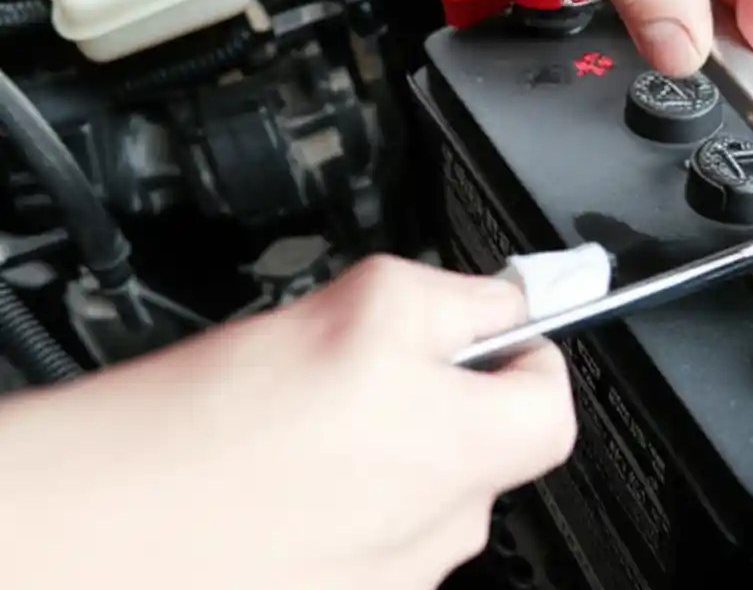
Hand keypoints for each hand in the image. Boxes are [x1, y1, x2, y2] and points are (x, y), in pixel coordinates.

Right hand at [0, 257, 575, 589]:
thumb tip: (504, 302)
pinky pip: (376, 542)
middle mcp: (440, 532)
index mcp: (460, 452)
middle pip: (487, 453)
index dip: (529, 359)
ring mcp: (392, 581)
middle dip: (448, 403)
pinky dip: (347, 506)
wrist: (90, 530)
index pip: (552, 410)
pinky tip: (282, 484)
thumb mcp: (362, 304)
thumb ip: (458, 300)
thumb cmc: (202, 426)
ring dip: (392, 457)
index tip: (498, 339)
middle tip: (374, 372)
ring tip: (304, 433)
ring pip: (426, 498)